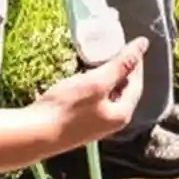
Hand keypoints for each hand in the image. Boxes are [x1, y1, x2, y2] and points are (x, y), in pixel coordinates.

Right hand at [32, 38, 148, 147]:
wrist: (35, 134)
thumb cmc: (67, 108)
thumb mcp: (97, 82)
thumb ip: (121, 64)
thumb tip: (143, 45)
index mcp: (122, 113)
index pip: (137, 83)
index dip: (135, 62)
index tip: (130, 44)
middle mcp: (113, 122)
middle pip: (124, 90)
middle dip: (121, 69)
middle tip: (115, 48)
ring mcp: (96, 124)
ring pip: (108, 95)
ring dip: (106, 77)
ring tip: (99, 59)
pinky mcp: (81, 123)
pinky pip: (95, 100)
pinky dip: (94, 86)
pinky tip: (84, 78)